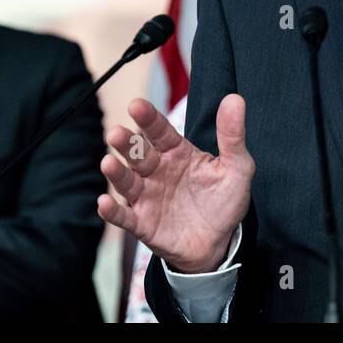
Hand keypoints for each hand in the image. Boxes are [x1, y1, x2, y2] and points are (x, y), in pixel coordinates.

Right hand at [98, 95, 253, 273]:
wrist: (220, 243)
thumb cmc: (225, 201)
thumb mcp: (237, 167)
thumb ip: (232, 135)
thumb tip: (234, 99)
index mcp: (178, 153)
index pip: (160, 131)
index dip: (148, 118)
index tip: (136, 105)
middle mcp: (157, 171)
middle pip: (138, 154)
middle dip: (126, 144)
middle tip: (116, 133)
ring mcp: (148, 197)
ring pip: (127, 182)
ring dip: (116, 173)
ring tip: (107, 163)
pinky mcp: (143, 223)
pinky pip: (124, 216)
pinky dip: (112, 211)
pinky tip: (104, 203)